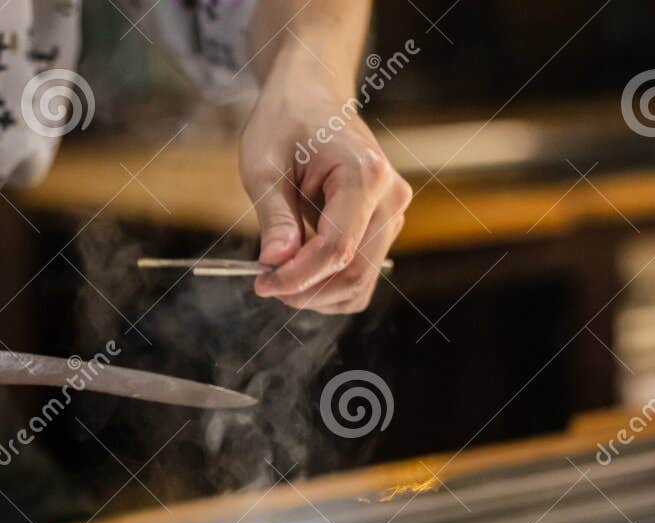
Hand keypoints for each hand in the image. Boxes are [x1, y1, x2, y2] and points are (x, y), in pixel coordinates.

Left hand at [239, 57, 411, 313]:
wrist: (314, 96)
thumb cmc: (286, 121)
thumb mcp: (264, 165)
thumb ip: (274, 217)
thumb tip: (275, 264)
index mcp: (364, 175)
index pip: (336, 249)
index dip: (297, 276)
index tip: (261, 282)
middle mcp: (390, 197)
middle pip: (354, 273)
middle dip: (306, 291)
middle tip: (266, 283)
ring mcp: (393, 213)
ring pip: (360, 283)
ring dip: (317, 293)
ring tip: (280, 274)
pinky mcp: (385, 225)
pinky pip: (361, 275)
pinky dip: (329, 285)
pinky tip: (300, 268)